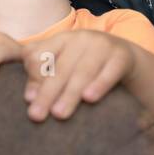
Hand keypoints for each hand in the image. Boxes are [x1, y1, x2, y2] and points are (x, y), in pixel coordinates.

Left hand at [20, 31, 137, 121]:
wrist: (125, 57)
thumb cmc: (84, 64)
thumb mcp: (63, 64)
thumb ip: (42, 77)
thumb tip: (30, 98)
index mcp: (61, 39)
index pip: (39, 55)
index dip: (33, 77)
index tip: (29, 100)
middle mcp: (81, 38)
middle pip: (60, 67)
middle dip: (47, 93)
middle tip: (37, 116)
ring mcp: (103, 45)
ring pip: (83, 71)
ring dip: (70, 93)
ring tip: (59, 114)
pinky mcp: (122, 56)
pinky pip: (110, 72)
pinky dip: (99, 84)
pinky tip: (89, 99)